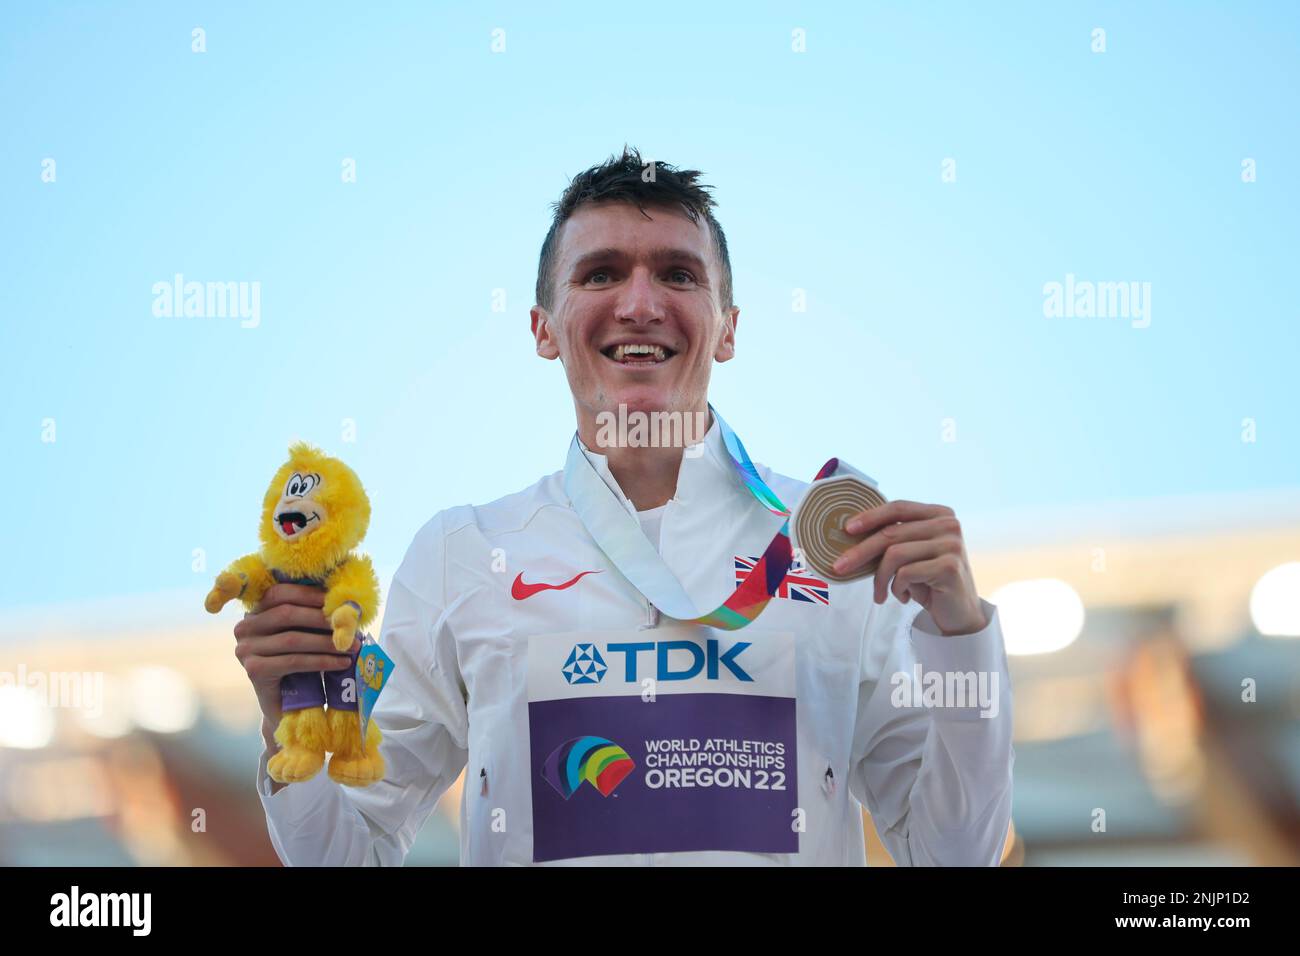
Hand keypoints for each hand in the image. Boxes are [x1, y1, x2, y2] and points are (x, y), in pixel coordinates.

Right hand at [232, 583, 359, 743]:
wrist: (285, 705)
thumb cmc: (299, 663)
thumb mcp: (303, 633)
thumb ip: (313, 615)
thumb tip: (345, 602)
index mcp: (255, 611)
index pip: (279, 593)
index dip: (309, 594)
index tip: (339, 600)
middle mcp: (244, 628)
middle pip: (287, 614)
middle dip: (323, 619)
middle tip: (351, 625)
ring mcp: (246, 650)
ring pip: (293, 639)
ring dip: (327, 642)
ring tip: (353, 647)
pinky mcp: (254, 671)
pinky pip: (294, 661)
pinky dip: (322, 661)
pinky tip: (342, 663)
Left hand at [833, 500, 987, 635]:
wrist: (959, 613)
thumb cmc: (930, 581)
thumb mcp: (911, 555)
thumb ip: (894, 539)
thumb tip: (851, 533)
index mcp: (939, 514)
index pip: (898, 507)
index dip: (870, 516)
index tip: (847, 529)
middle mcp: (949, 525)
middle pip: (891, 532)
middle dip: (861, 552)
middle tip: (840, 567)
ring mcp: (951, 545)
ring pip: (895, 554)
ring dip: (880, 578)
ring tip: (880, 594)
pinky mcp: (949, 567)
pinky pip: (905, 574)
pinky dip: (896, 588)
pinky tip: (903, 597)